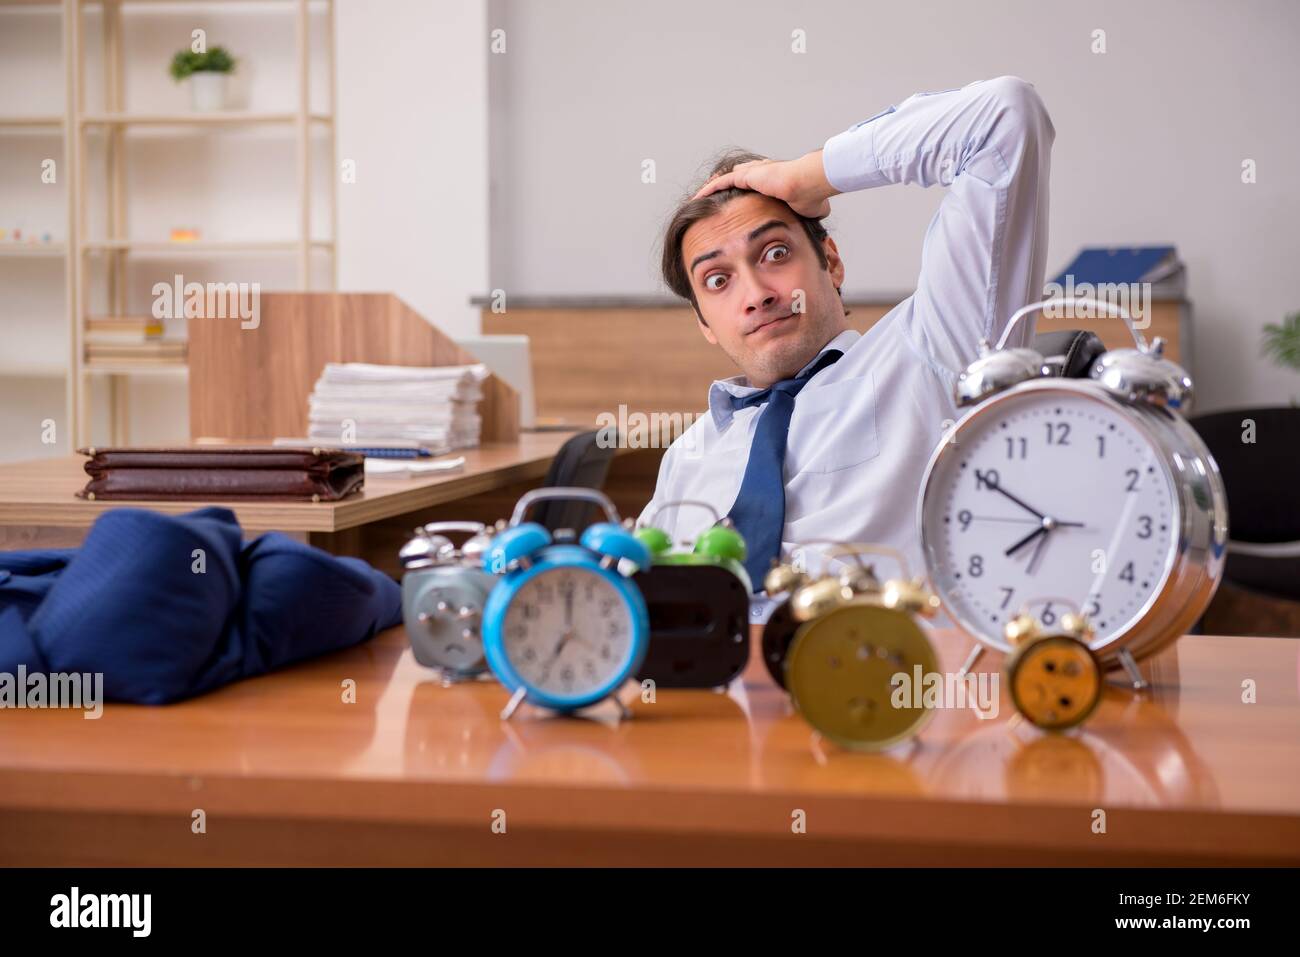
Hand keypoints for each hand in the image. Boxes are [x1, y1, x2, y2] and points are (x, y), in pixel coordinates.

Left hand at [692, 151, 836, 218]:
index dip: (746, 191)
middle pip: (737, 178)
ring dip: (712, 190)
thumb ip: (811, 211)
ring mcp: (754, 173)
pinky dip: (708, 190)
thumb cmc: (814, 195)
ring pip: (725, 180)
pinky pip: (720, 182)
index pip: (757, 182)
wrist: (810, 185)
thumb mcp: (812, 208)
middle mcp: (763, 173)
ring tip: (699, 200)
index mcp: (776, 180)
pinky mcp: (746, 176)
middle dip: (725, 188)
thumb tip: (819, 216)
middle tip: (714, 201)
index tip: (739, 203)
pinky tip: (696, 198)